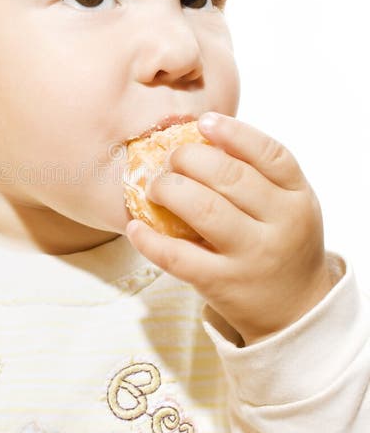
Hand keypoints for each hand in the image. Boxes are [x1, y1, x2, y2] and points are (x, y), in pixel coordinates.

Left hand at [125, 112, 335, 343]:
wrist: (295, 310)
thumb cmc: (282, 242)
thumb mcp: (287, 205)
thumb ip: (256, 174)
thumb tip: (198, 136)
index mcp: (298, 197)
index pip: (270, 154)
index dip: (234, 133)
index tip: (203, 122)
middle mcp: (280, 225)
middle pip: (230, 177)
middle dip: (189, 159)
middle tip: (170, 159)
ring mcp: (252, 256)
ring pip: (204, 210)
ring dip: (169, 190)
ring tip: (155, 187)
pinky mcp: (222, 284)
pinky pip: (178, 257)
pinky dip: (150, 239)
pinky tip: (136, 226)